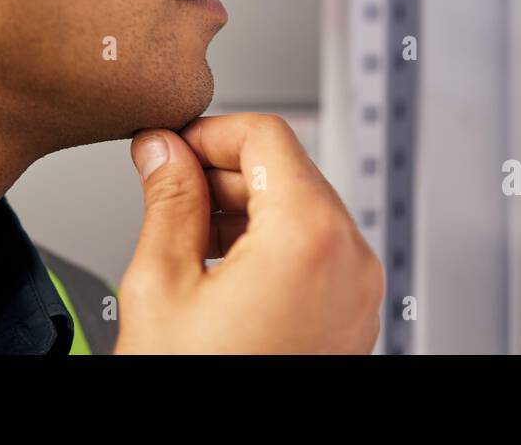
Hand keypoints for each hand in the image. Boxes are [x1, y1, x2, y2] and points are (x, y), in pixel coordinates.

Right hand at [114, 113, 383, 353]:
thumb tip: (162, 150)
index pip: (266, 135)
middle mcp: (350, 258)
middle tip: (167, 187)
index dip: (209, 131)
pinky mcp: (354, 318)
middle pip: (288, 170)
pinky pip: (317, 251)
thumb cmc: (197, 389)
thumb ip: (167, 199)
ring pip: (304, 208)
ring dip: (246, 209)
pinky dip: (272, 244)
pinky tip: (220, 270)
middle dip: (223, 173)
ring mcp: (359, 292)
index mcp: (309, 236)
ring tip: (187, 239)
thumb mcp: (161, 285)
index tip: (172, 145)